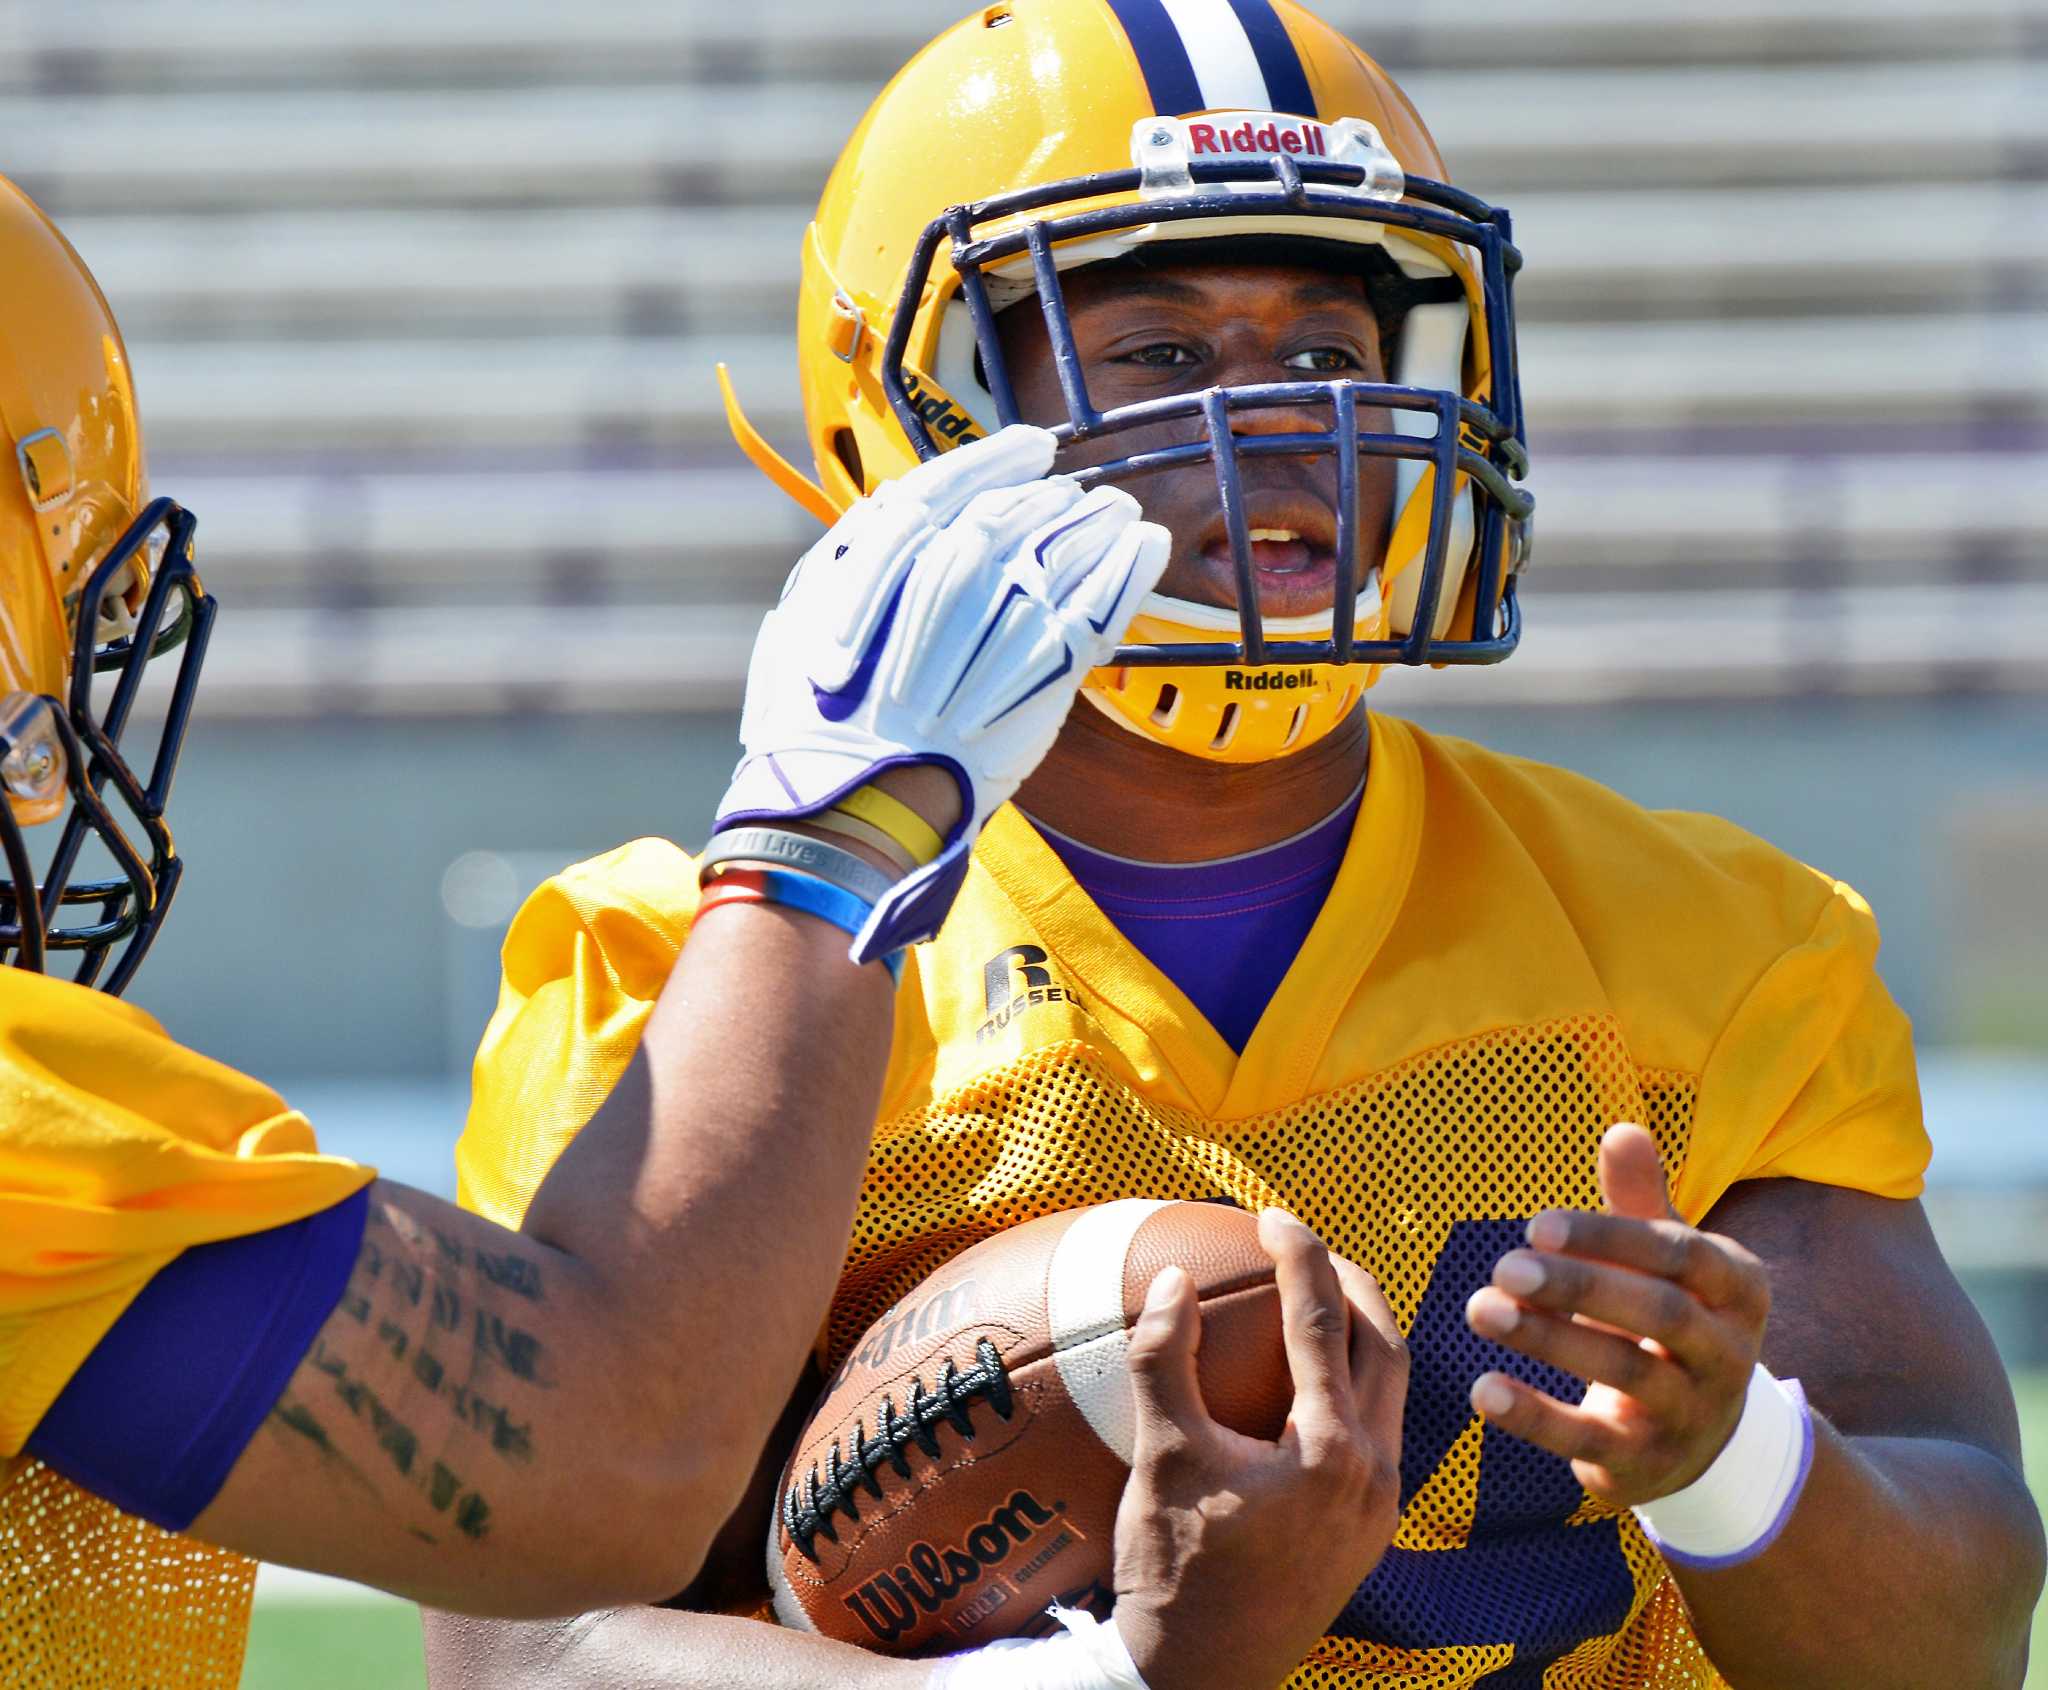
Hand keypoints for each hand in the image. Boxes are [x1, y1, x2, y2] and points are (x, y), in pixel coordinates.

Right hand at [717, 423, 1167, 960]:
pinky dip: (1130, 570)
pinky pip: (1101, 604)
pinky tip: (1149, 545)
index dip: (993, 462)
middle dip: (1051, 497)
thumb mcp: (800, 630)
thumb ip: (848, 567)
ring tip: (1121, 512)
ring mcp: (1000, 622)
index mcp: (878, 561)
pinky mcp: (1046, 673)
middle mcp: (944, 577)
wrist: (853, 809)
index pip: (947, 487)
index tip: (1031, 447)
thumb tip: (888, 512)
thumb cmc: (814, 732)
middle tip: (1079, 492)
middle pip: (1013, 515)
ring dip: (1099, 523)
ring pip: (1065, 550)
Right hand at [1111, 1211, 1407, 1689]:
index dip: (1298, 1255)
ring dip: (1362, 1331)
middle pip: (1384, 1343)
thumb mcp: (1158, 1454)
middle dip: (1349, 1281)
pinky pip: (1382, 1429)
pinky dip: (1358, 1382)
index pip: (1322, 1321)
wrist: (1203, 1676)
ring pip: (1394, 1389)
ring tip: (1317, 1296)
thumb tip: (1175, 1280)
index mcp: (1329, 1450)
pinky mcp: (1372, 1529)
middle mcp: (1373, 1473)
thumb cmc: (1174, 1567)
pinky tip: (1316, 1378)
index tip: (1271, 1215)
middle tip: (1304, 1244)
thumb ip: (1164, 1360)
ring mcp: (1380, 1505)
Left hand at [1464, 1122, 1771, 1506]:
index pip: (1679, 1254)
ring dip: (1548, 1340)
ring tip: (1480, 1309)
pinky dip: (1534, 1417)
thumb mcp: (1666, 1260)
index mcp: (1738, 1289)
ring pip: (1624, 1374)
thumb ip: (1641, 1200)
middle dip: (1580, 1287)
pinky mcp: (1646, 1464)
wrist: (1705, 1437)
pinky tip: (1481, 1389)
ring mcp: (1692, 1414)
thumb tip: (1623, 1129)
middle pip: (1659, 1315)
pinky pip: (1590, 1442)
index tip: (1536, 1226)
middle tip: (1503, 1265)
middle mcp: (1728, 1354)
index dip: (1609, 1238)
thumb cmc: (1670, 1315)